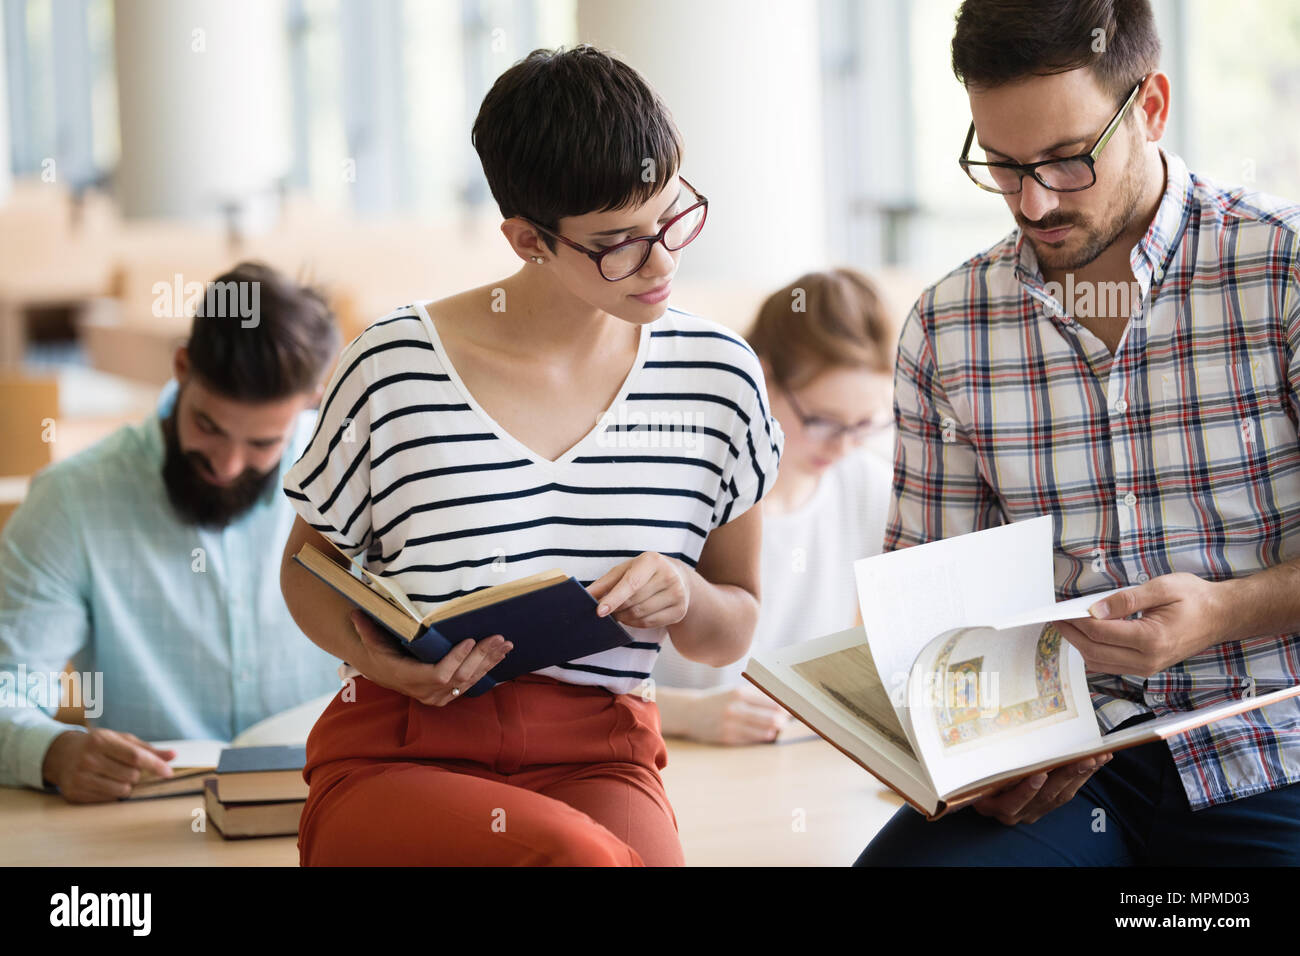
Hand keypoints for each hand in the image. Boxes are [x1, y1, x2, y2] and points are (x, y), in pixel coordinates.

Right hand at [42, 729, 176, 803]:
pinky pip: (108, 800)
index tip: (169, 773)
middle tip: (124, 767)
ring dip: (126, 785)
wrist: (61, 755)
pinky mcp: (75, 794)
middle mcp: (88, 759)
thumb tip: (173, 755)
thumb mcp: (120, 740)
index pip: (135, 756)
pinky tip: (103, 783)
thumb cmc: (97, 745)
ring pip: (121, 791)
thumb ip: (147, 749)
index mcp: (101, 741)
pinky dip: (112, 794)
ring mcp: (79, 778)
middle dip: (135, 774)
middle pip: (130, 776)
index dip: (155, 765)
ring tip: (114, 775)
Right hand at [350, 610, 511, 705]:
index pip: (439, 674)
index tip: (469, 639)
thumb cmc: (378, 652)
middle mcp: (427, 691)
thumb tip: (356, 612)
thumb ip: (367, 627)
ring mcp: (439, 696)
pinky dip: (488, 668)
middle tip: (497, 637)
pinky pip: (472, 684)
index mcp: (410, 678)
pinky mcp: (448, 695)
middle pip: (461, 677)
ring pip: (470, 681)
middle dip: (482, 656)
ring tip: (505, 643)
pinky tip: (501, 654)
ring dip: (490, 661)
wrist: (380, 671)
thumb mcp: (371, 640)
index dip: (456, 659)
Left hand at [587, 552, 689, 628]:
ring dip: (624, 617)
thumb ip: (605, 582)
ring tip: (618, 613)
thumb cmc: (644, 572)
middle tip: (605, 611)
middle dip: (616, 609)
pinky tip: (630, 618)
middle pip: (634, 601)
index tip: (599, 611)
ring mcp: (677, 594)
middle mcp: (669, 576)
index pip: (631, 583)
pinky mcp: (680, 611)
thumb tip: (585, 595)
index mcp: (652, 561)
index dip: (614, 598)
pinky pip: (650, 623)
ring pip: (641, 614)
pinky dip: (635, 624)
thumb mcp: (625, 570)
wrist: (678, 578)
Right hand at [685, 685, 789, 745]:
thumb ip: (756, 694)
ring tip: (779, 728)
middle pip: (770, 718)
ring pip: (763, 731)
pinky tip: (767, 734)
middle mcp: (735, 709)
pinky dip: (762, 737)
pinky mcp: (727, 738)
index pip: (770, 701)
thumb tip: (781, 701)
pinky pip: (751, 740)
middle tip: (789, 721)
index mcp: (738, 693)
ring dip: (774, 731)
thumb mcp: (734, 691)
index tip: (793, 708)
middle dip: (782, 721)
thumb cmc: (717, 700)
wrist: (690, 712)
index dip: (785, 707)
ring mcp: (731, 725)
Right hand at [971, 754, 1112, 824]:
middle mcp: (1014, 813)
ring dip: (1081, 775)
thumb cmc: (974, 778)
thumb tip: (992, 739)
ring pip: (1060, 796)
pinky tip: (1095, 763)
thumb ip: (985, 767)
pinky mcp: (1045, 807)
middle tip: (1085, 758)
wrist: (978, 794)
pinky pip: (1067, 794)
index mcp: (994, 806)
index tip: (1039, 775)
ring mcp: (1032, 812)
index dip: (1026, 791)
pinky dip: (1082, 777)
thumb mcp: (975, 775)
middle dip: (1066, 776)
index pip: (1011, 802)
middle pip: (1044, 797)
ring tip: (1097, 757)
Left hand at [1055, 572, 1227, 676]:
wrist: (1222, 616)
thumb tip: (1095, 609)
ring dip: (1080, 646)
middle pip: (1095, 652)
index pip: (1100, 633)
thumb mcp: (1161, 588)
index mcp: (1151, 638)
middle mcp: (1148, 659)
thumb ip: (1126, 599)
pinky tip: (1086, 637)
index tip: (1060, 610)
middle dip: (1071, 635)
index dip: (1076, 622)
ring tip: (1066, 626)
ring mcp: (1148, 667)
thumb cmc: (1195, 598)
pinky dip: (1094, 653)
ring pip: (1100, 663)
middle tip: (1055, 620)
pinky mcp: (1147, 667)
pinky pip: (1111, 665)